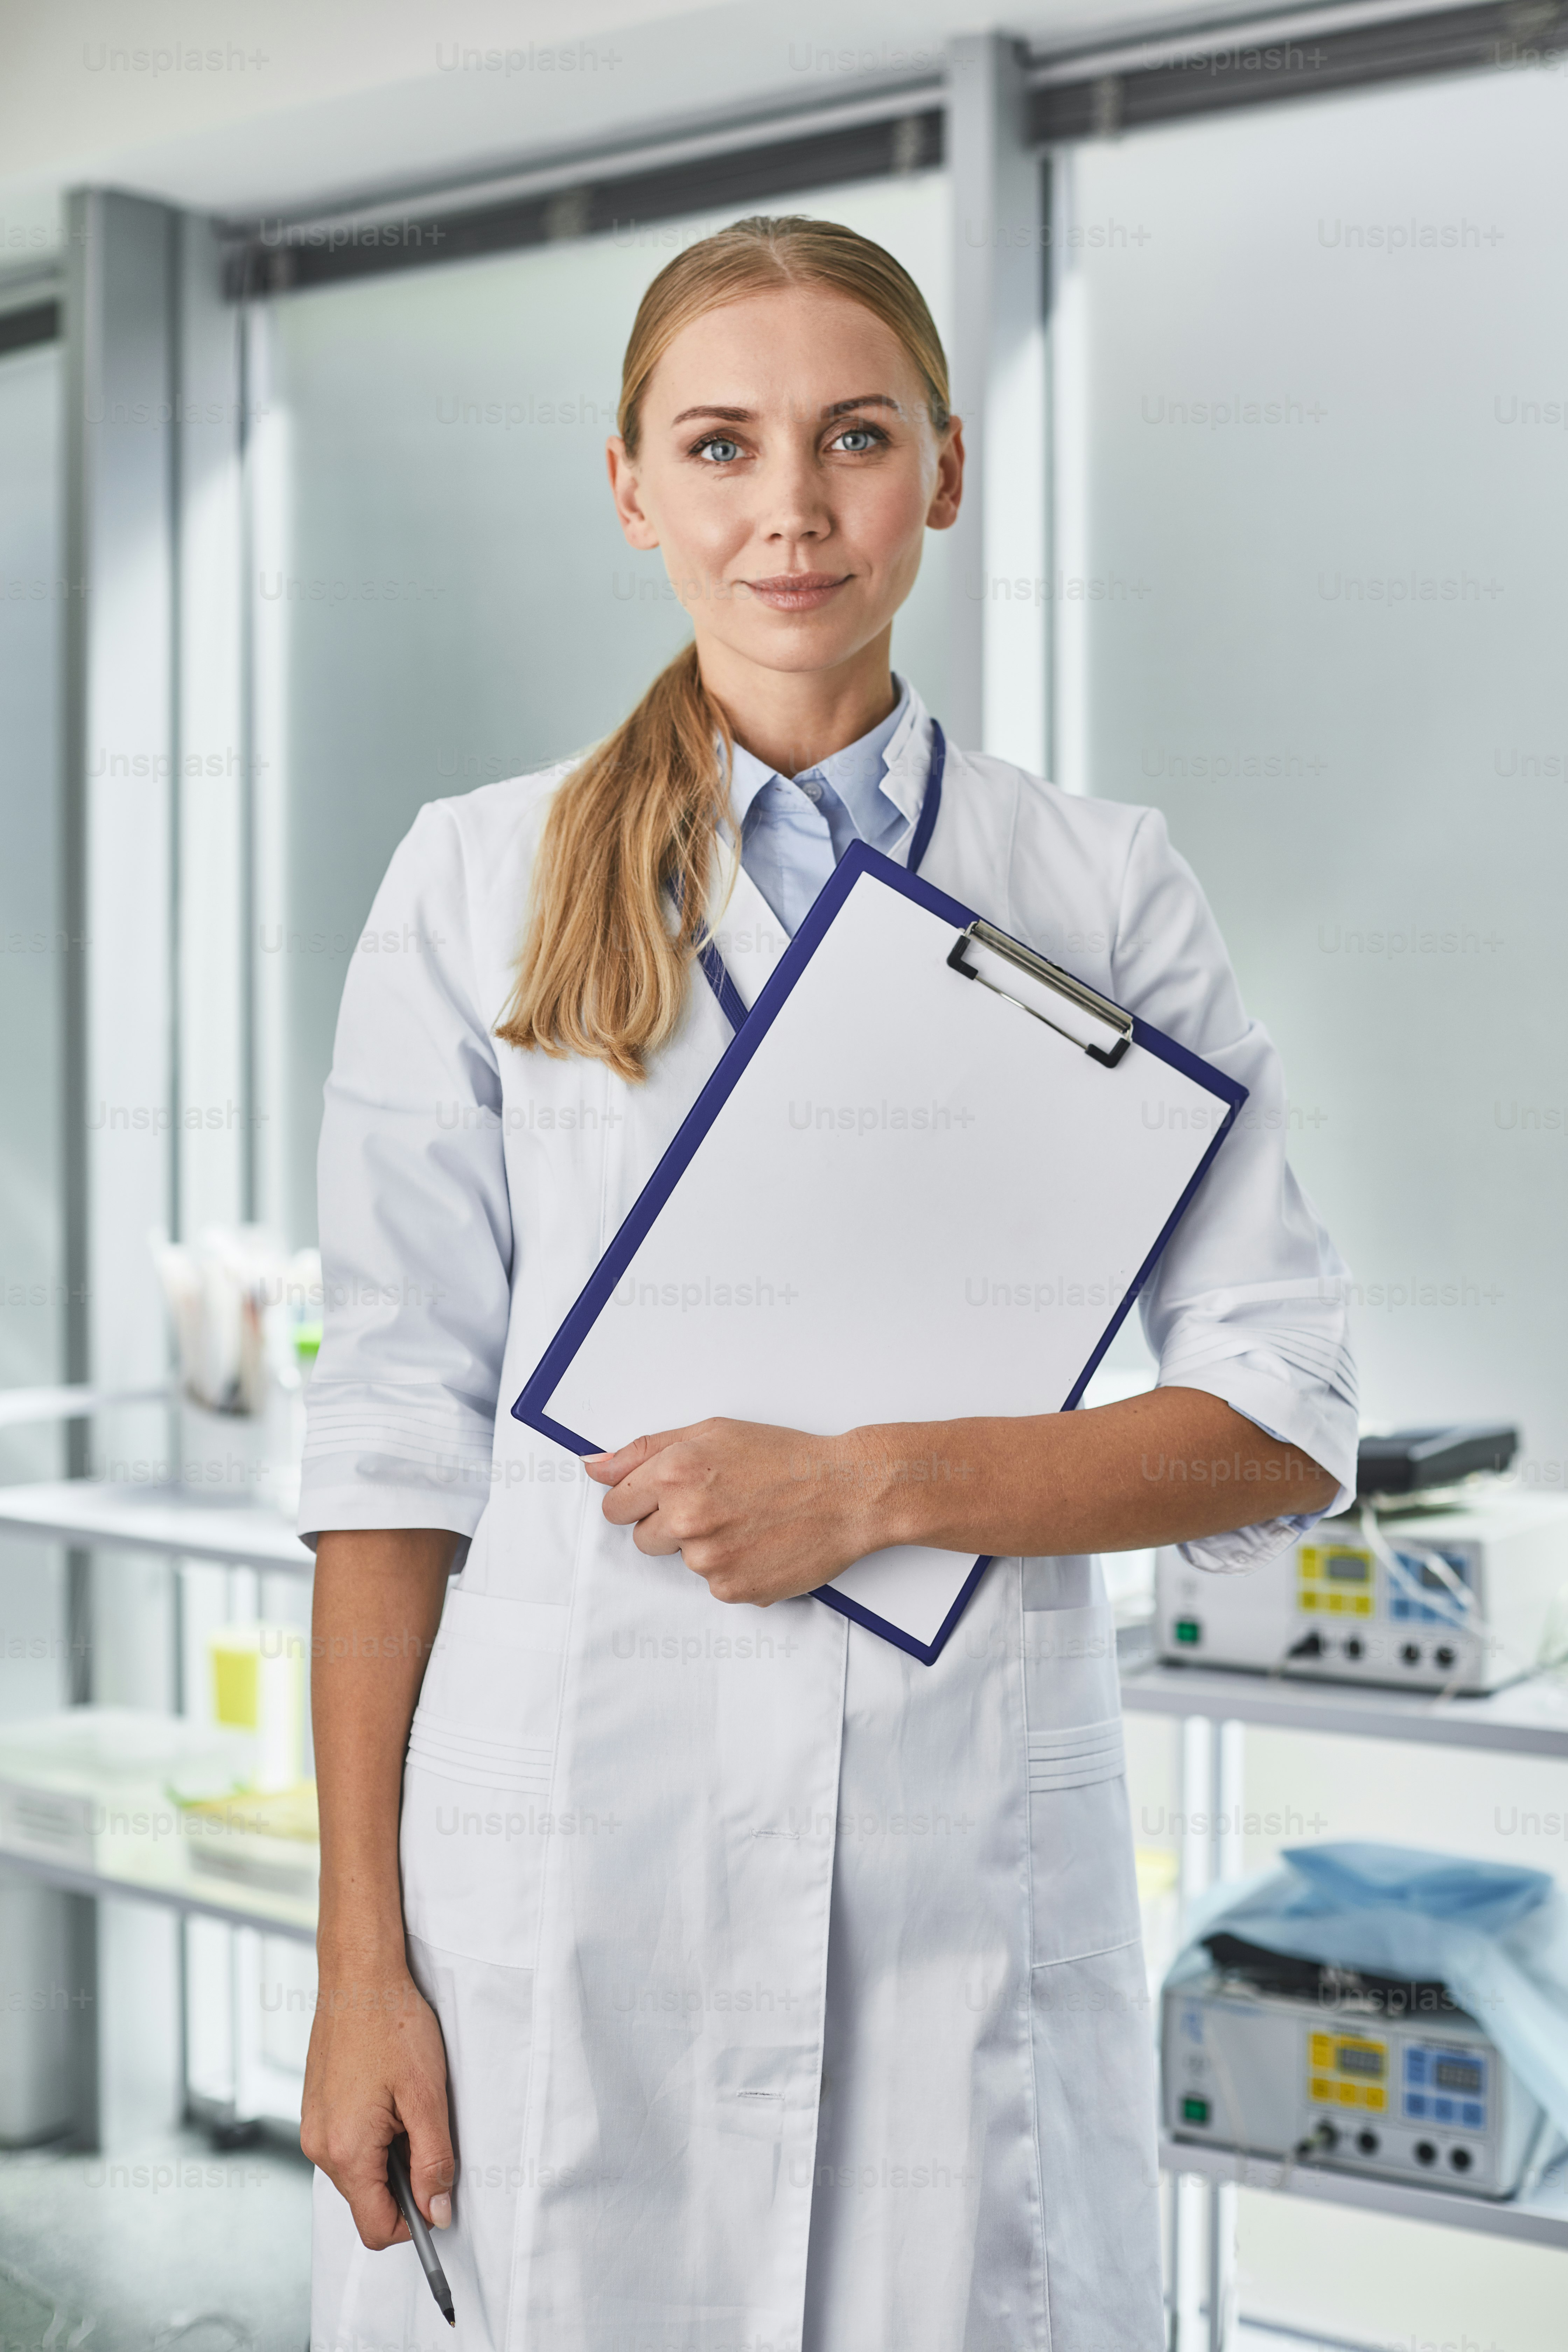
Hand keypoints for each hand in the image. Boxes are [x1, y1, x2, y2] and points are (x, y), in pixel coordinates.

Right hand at [300, 1954, 453, 2250]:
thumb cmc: (392, 2024)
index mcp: (345, 2151)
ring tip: (406, 2107)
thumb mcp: (427, 2096)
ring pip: (359, 2172)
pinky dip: (374, 2135)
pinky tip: (388, 2096)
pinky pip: (348, 2145)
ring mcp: (314, 2127)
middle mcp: (320, 2146)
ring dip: (389, 2155)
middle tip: (425, 2130)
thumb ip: (434, 2161)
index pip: (375, 2227)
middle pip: (367, 2201)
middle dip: (403, 2182)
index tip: (438, 2194)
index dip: (414, 2222)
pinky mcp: (317, 2110)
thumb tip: (438, 2211)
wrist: (358, 1976)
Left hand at [583, 1418, 891, 1606]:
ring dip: (706, 1546)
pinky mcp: (733, 1590)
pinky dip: (734, 1568)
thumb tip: (593, 1467)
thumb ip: (644, 1451)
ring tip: (748, 1521)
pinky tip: (761, 1544)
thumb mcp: (711, 1433)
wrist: (848, 1493)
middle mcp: (686, 1519)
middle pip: (643, 1539)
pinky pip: (714, 1584)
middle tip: (718, 1504)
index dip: (638, 1500)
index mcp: (675, 1473)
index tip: (661, 1498)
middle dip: (671, 1524)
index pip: (615, 1506)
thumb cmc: (786, 1458)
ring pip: (682, 1562)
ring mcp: (709, 1560)